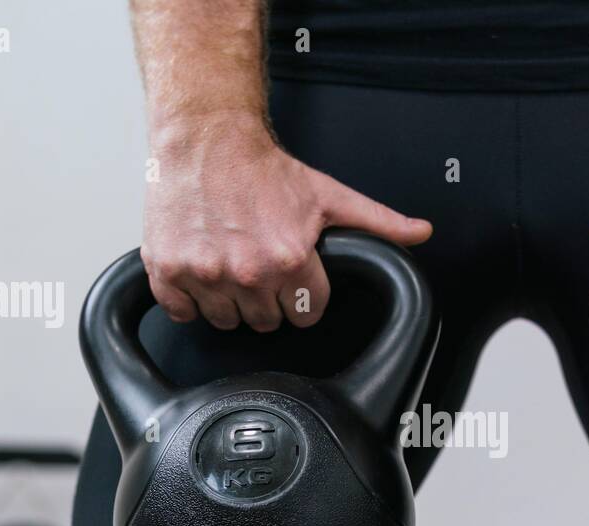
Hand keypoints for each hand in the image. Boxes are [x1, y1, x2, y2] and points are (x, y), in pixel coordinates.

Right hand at [143, 112, 431, 330]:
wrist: (205, 138)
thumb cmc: (263, 167)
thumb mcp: (329, 194)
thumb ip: (378, 221)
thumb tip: (420, 232)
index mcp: (289, 260)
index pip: (307, 314)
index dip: (303, 297)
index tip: (293, 277)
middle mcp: (246, 271)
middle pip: (266, 323)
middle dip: (267, 300)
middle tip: (259, 266)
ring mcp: (204, 274)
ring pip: (226, 321)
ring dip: (229, 301)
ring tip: (231, 264)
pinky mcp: (168, 270)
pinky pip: (182, 312)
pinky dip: (188, 299)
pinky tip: (201, 270)